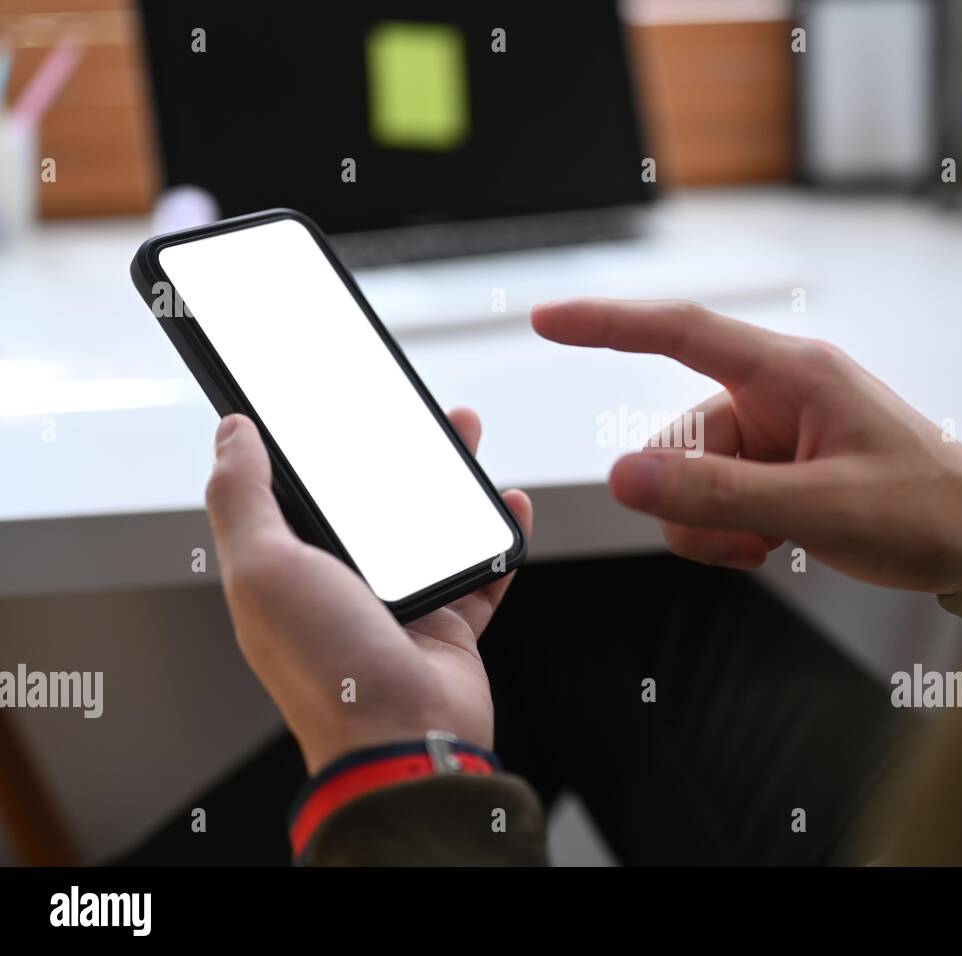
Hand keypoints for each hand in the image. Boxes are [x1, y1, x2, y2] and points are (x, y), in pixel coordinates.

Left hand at [204, 410, 531, 774]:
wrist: (406, 740)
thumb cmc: (329, 668)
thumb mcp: (264, 570)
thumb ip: (241, 497)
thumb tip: (230, 433)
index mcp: (287, 572)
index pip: (293, 495)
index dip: (310, 447)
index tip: (331, 404)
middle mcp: (341, 588)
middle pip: (370, 503)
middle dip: (391, 452)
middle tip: (411, 411)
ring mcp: (399, 607)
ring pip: (429, 527)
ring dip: (450, 481)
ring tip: (466, 438)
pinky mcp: (449, 627)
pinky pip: (480, 572)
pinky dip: (497, 539)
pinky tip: (509, 504)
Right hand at [532, 298, 961, 594]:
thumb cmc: (928, 509)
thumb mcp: (820, 507)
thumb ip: (720, 494)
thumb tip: (627, 476)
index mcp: (792, 374)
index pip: (682, 332)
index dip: (609, 324)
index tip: (548, 319)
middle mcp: (777, 395)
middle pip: (677, 436)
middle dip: (691, 499)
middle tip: (750, 537)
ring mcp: (777, 433)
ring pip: (690, 476)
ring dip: (713, 522)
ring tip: (773, 541)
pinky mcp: (779, 467)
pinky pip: (715, 496)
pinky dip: (728, 531)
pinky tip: (774, 543)